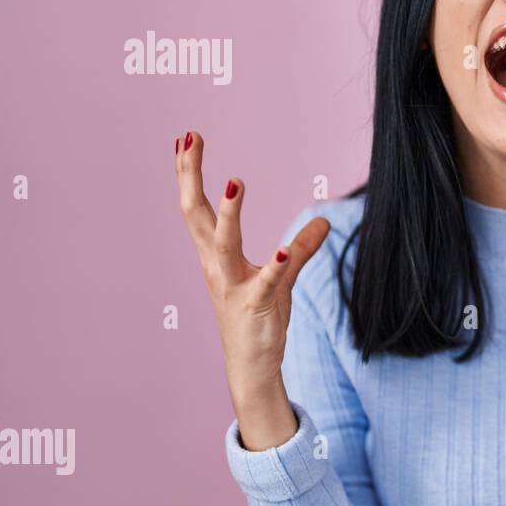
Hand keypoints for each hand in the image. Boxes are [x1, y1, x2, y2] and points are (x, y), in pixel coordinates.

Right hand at [173, 129, 329, 443]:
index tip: (183, 138)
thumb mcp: (281, 278)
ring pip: (225, 245)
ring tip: (234, 181)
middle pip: (196, 216)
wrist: (251, 366)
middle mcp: (217, 266)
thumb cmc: (258, 318)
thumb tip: (322, 220)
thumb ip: (300, 248)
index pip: (195, 207)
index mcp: (214, 256)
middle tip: (190, 140)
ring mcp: (234, 286)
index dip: (187, 173)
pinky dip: (277, 266)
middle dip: (191, 177)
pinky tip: (284, 251)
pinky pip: (268, 282)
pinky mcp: (257, 305)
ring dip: (229, 214)